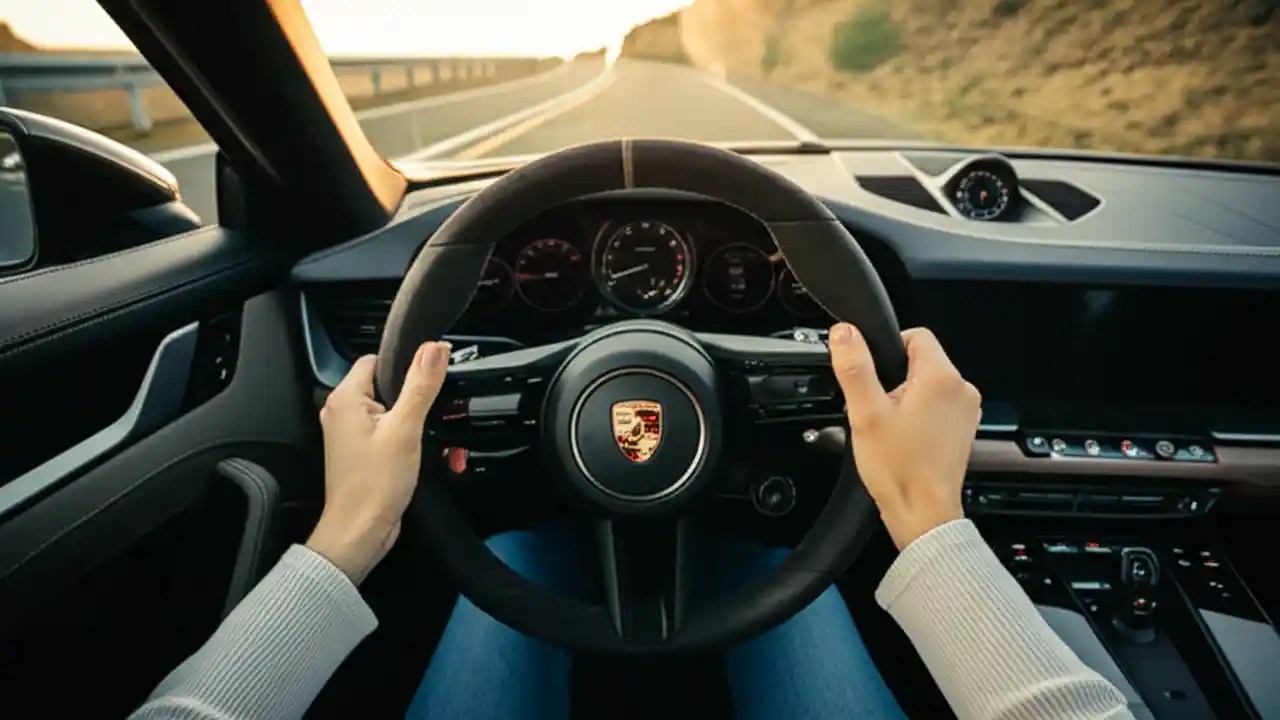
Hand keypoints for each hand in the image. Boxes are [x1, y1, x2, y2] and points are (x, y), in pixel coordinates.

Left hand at [306, 342, 449, 583]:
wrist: (360, 533)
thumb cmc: (374, 486)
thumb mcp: (405, 429)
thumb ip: (420, 386)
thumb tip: (435, 348)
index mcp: (345, 399)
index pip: (376, 361)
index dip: (403, 368)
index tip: (425, 383)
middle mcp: (341, 413)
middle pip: (385, 385)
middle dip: (413, 400)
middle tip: (426, 419)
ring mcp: (349, 434)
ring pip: (390, 411)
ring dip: (413, 423)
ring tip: (422, 441)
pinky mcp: (360, 453)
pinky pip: (387, 433)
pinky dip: (406, 439)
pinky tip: (418, 454)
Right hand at [828, 324, 979, 549]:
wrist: (922, 513)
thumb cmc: (899, 470)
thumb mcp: (865, 413)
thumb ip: (855, 367)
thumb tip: (844, 333)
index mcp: (942, 378)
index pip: (915, 335)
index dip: (888, 349)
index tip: (875, 378)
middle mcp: (962, 390)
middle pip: (921, 360)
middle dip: (896, 378)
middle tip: (880, 410)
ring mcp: (966, 411)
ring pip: (928, 384)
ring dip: (908, 398)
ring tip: (893, 428)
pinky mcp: (963, 428)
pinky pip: (937, 406)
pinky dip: (920, 415)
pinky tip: (906, 439)